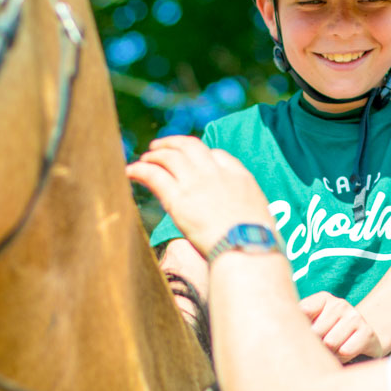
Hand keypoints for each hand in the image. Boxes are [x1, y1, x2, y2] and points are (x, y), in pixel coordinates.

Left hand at [126, 137, 274, 257]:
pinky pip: (154, 175)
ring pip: (169, 157)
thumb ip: (245, 208)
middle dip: (173, 143)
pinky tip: (130, 171)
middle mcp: (216, 173)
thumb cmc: (255, 242)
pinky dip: (140, 170)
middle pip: (191, 146)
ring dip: (154, 155)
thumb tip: (237, 221)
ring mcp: (196, 183)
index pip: (217, 154)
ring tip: (144, 158)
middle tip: (159, 147)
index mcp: (239, 176)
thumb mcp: (260, 216)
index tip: (192, 161)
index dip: (202, 155)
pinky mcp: (178, 198)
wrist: (246, 248)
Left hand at [300, 291, 386, 362]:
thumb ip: (298, 322)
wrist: (362, 339)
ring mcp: (355, 317)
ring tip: (334, 350)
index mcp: (324, 299)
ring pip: (330, 343)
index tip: (306, 334)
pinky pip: (345, 351)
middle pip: (316, 332)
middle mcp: (340, 304)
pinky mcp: (367, 333)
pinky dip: (343, 358)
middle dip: (316, 344)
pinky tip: (346, 353)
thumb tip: (287, 333)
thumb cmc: (330, 335)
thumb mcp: (312, 324)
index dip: (302, 329)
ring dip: (330, 353)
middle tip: (322, 346)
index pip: (303, 311)